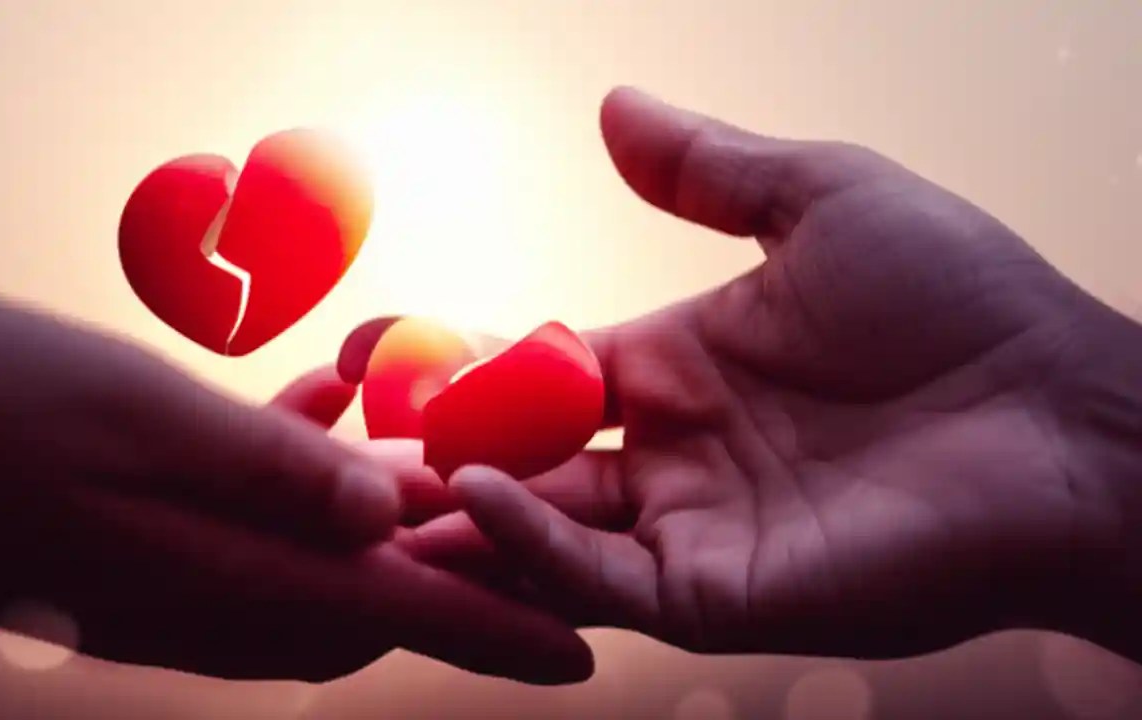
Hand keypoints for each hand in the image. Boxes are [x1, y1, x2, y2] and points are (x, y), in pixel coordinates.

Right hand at [0, 291, 591, 682]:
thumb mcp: (135, 412)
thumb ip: (270, 468)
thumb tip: (386, 513)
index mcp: (227, 572)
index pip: (403, 615)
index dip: (499, 632)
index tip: (582, 657)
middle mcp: (207, 603)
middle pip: (373, 600)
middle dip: (449, 560)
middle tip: (503, 496)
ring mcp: (166, 593)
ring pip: (316, 567)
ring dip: (373, 511)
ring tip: (404, 427)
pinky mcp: (132, 565)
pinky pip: (249, 539)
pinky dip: (296, 483)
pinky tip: (303, 406)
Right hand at [418, 88, 1141, 660]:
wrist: (1066, 420)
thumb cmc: (963, 302)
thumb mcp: (818, 201)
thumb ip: (705, 168)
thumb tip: (610, 107)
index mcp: (678, 364)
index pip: (536, 366)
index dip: (456, 356)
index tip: (373, 340)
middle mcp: (668, 452)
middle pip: (520, 453)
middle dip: (429, 445)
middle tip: (335, 429)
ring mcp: (686, 527)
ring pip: (539, 527)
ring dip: (456, 505)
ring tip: (369, 481)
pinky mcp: (715, 592)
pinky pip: (598, 573)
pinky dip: (530, 542)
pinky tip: (479, 492)